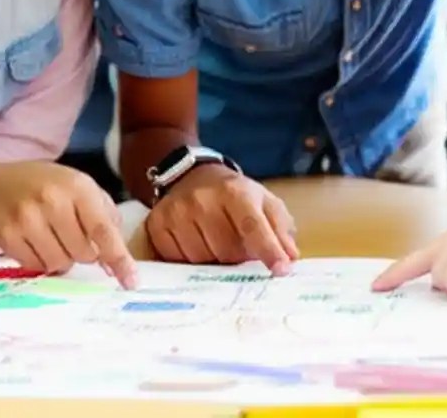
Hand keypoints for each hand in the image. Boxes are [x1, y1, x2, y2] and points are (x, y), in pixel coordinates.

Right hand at [0, 161, 135, 286]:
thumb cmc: (45, 187)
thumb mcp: (79, 189)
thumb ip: (104, 219)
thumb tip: (116, 262)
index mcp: (78, 186)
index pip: (103, 229)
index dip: (118, 258)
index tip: (131, 281)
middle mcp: (53, 199)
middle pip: (83, 253)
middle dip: (82, 252)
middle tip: (68, 235)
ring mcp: (27, 216)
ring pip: (59, 264)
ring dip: (60, 258)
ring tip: (50, 237)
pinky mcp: (7, 233)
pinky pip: (34, 266)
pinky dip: (38, 260)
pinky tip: (32, 241)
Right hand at [147, 164, 298, 273]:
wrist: (194, 177)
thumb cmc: (235, 196)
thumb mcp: (264, 203)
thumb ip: (280, 229)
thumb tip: (290, 256)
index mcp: (235, 192)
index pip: (253, 226)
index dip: (268, 250)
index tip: (281, 270)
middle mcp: (202, 200)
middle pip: (226, 252)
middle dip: (237, 259)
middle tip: (238, 249)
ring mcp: (176, 212)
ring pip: (200, 261)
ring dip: (212, 262)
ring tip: (215, 245)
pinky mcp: (156, 225)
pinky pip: (175, 261)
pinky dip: (188, 262)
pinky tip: (195, 246)